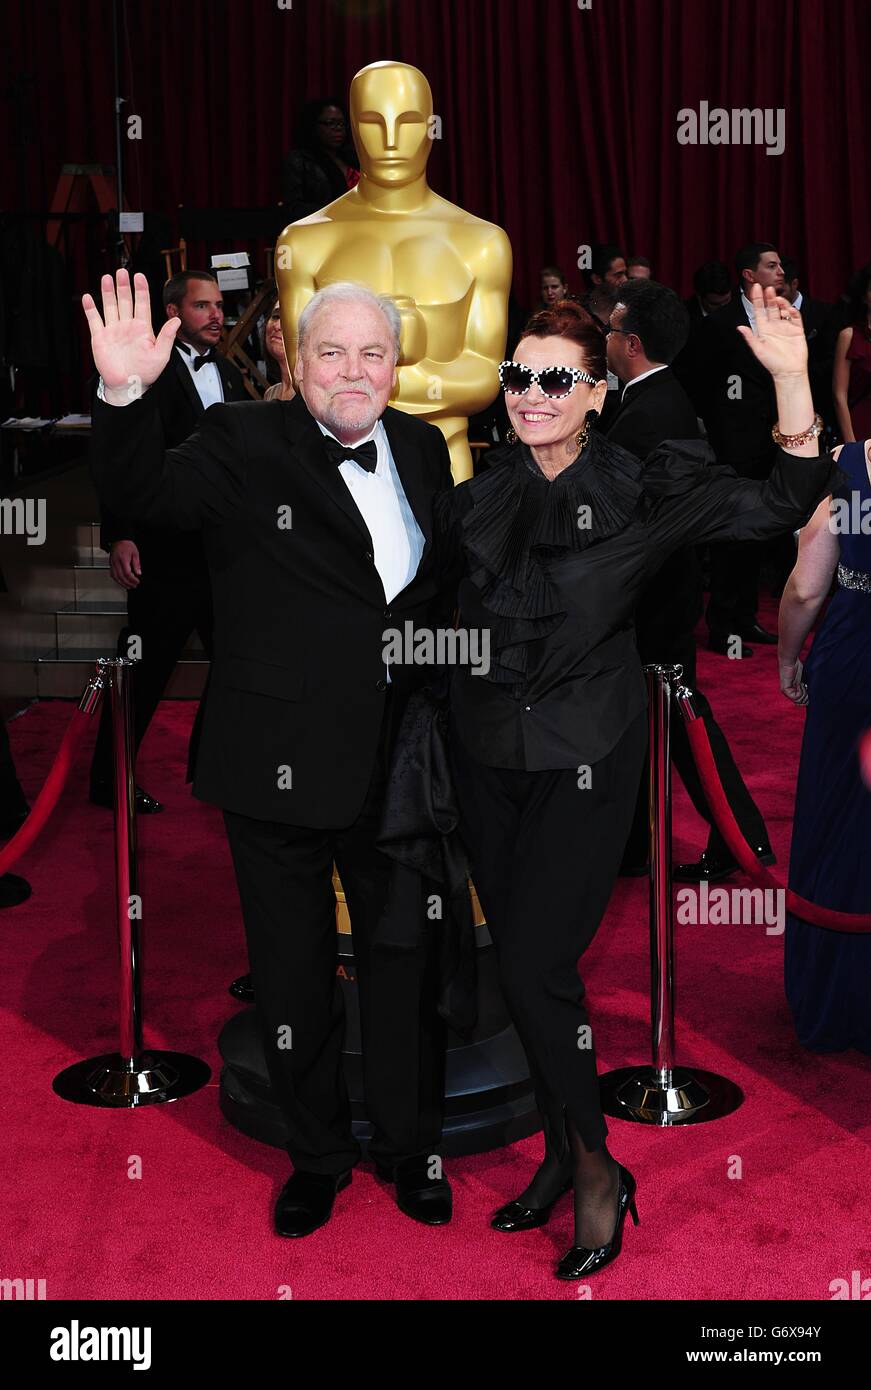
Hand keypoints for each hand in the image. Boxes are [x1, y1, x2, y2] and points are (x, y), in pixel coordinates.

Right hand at [82, 270, 179, 398]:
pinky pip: (94, 320)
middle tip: (122, 272)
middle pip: (125, 301)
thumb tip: (176, 320)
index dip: (141, 289)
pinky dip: (90, 309)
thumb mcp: (161, 355)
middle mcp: (127, 326)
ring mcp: (113, 330)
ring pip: (110, 306)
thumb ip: (167, 337)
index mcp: (142, 328)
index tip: (139, 276)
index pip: (142, 304)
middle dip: (123, 286)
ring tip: (107, 278)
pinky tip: (88, 297)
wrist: (127, 387)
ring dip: (108, 292)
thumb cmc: (146, 373)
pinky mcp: (100, 338)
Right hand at [109, 539, 140, 588]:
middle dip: (128, 583)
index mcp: (123, 559)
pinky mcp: (111, 564)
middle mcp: (116, 562)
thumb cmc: (127, 545)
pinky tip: (121, 582)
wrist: (119, 539)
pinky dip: (117, 580)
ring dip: (122, 583)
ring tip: (128, 586)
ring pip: (115, 577)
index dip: (132, 579)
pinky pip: (112, 574)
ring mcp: (112, 563)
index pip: (127, 573)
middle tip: (134, 585)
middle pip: (121, 577)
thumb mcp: (135, 553)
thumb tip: (138, 573)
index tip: (137, 581)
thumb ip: (137, 564)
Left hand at [736, 283, 806, 379]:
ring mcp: (786, 327)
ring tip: (777, 299)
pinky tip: (789, 309)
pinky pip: (796, 317)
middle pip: (771, 308)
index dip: (757, 299)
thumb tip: (739, 327)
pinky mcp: (797, 329)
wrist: (788, 371)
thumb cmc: (772, 363)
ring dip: (781, 303)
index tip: (756, 288)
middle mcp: (775, 326)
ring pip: (783, 310)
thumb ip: (749, 337)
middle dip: (769, 297)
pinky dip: (793, 311)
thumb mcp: (758, 350)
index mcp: (764, 330)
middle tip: (768, 288)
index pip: (759, 311)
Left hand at [779, 655, 807, 703]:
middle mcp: (789, 693)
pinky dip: (800, 691)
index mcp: (793, 691)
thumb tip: (813, 697)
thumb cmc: (797, 668)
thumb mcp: (804, 680)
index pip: (801, 701)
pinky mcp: (785, 690)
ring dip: (804, 693)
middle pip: (800, 703)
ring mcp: (786, 692)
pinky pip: (795, 697)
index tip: (808, 689)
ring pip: (798, 701)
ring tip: (802, 684)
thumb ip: (807, 688)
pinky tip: (799, 684)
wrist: (790, 661)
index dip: (807, 698)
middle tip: (805, 686)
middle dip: (806, 696)